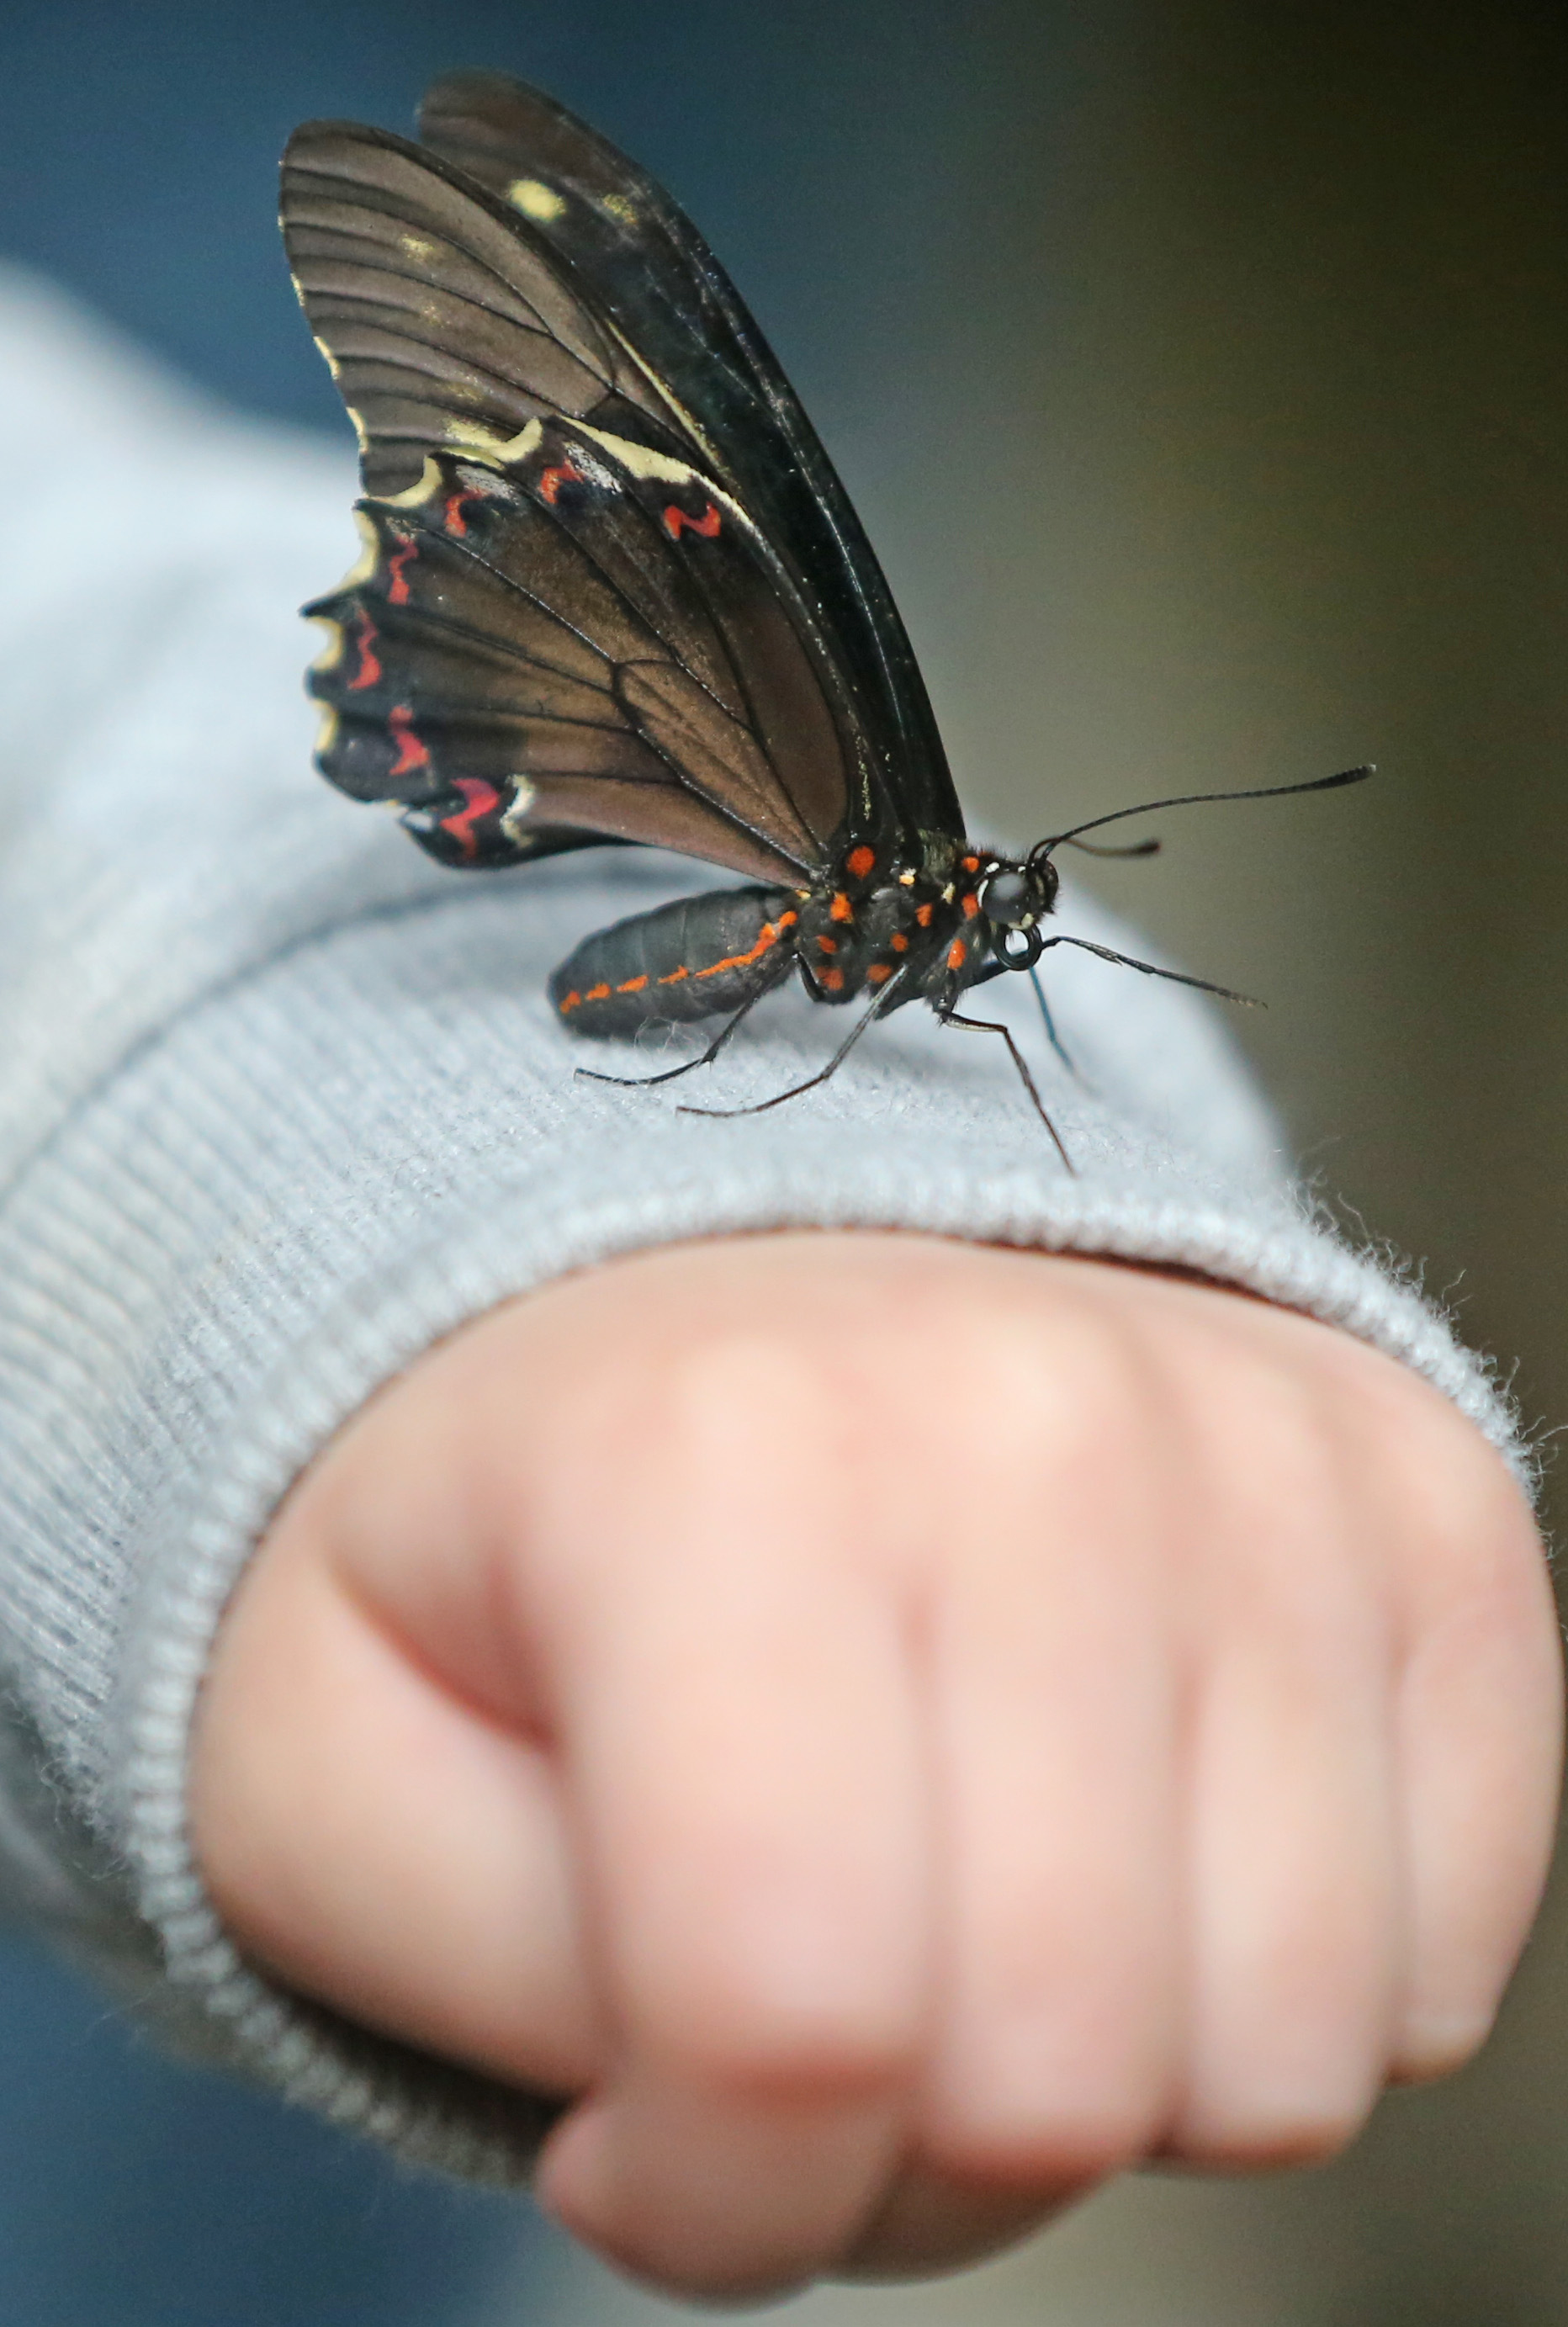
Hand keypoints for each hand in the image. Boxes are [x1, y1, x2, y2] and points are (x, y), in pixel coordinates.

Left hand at [190, 1235, 1559, 2300]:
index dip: (709, 2193)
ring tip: (974, 1898)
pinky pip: (1449, 1954)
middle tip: (815, 1995)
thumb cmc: (530, 1541)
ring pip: (1291, 2053)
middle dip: (908, 2152)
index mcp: (706, 1463)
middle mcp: (1029, 1409)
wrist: (742, 1307)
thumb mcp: (329, 1760)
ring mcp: (1265, 1444)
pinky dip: (1284, 1977)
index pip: (787, 2024)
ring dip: (1107, 2069)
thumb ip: (495, 1985)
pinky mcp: (1427, 1500)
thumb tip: (768, 2111)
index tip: (637, 2124)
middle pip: (1061, 2076)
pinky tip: (1132, 1835)